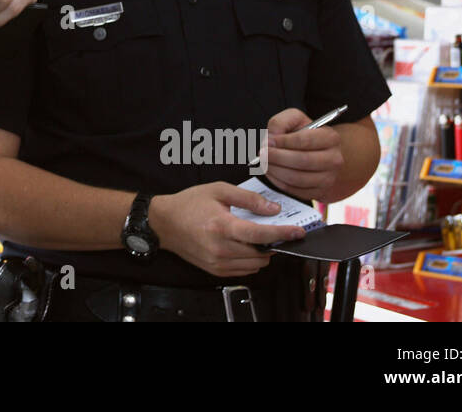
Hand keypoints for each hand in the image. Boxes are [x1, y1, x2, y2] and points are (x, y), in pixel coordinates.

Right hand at [148, 183, 305, 276]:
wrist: (163, 223)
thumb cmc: (189, 204)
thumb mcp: (218, 190)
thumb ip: (248, 199)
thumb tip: (273, 208)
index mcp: (222, 226)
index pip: (260, 235)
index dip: (282, 233)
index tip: (297, 232)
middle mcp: (221, 248)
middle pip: (261, 253)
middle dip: (273, 242)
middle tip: (274, 230)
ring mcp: (218, 262)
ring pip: (255, 265)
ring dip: (263, 253)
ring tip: (256, 237)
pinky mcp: (216, 270)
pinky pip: (244, 271)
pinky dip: (251, 260)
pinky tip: (244, 246)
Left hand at [261, 108, 343, 199]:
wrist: (318, 155)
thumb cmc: (303, 135)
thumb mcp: (294, 119)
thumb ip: (280, 122)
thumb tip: (271, 138)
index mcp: (330, 138)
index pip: (305, 140)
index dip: (284, 141)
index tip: (268, 141)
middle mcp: (334, 159)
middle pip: (302, 161)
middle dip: (277, 157)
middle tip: (261, 154)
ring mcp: (328, 178)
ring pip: (297, 178)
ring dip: (275, 170)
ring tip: (264, 163)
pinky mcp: (319, 192)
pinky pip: (295, 190)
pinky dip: (278, 182)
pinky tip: (271, 172)